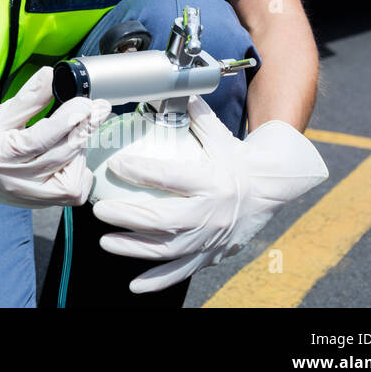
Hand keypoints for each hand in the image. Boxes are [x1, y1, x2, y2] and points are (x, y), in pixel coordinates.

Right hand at [0, 69, 110, 207]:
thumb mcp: (3, 112)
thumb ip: (29, 97)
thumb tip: (51, 74)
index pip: (36, 141)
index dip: (63, 123)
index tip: (83, 105)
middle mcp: (14, 182)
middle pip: (59, 157)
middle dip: (82, 130)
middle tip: (97, 108)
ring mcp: (31, 197)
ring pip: (71, 176)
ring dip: (80, 149)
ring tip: (76, 129)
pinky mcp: (45, 204)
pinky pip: (75, 190)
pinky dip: (79, 169)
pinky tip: (71, 153)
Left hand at [92, 95, 327, 292]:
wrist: (270, 191)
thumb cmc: (236, 160)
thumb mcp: (220, 136)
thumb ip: (194, 115)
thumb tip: (175, 85)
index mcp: (213, 180)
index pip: (173, 176)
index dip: (143, 171)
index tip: (116, 165)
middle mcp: (212, 213)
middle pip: (166, 219)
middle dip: (129, 216)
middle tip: (100, 209)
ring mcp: (211, 238)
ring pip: (169, 249)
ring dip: (134, 248)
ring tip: (105, 241)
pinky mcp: (210, 255)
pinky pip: (182, 272)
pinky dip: (158, 281)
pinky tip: (134, 285)